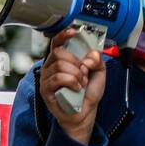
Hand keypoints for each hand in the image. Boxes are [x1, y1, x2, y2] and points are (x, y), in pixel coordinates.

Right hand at [39, 29, 105, 144]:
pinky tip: (77, 88)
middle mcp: (51, 67)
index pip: (57, 42)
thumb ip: (97, 59)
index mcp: (62, 59)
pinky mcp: (45, 90)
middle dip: (76, 62)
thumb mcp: (99, 71)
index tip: (74, 32)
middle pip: (59, 53)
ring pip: (59, 65)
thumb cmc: (88, 92)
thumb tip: (90, 55)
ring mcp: (46, 78)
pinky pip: (57, 78)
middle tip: (84, 73)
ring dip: (76, 74)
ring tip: (81, 83)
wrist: (86, 112)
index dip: (63, 35)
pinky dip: (71, 81)